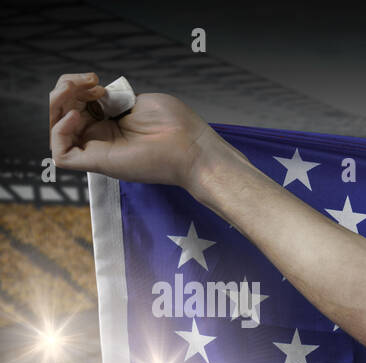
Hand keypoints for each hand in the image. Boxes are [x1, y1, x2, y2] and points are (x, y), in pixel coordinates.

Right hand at [49, 72, 219, 189]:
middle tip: (91, 83)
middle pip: (63, 113)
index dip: (77, 86)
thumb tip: (97, 95)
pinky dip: (59, 131)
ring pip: (57, 130)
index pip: (77, 103)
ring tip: (79, 91)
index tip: (97, 80)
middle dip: (66, 90)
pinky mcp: (98, 164)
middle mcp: (101, 136)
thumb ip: (114, 98)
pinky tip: (76, 117)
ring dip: (58, 104)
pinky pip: (62, 153)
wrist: (192, 147)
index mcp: (111, 122)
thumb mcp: (139, 101)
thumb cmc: (177, 125)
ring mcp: (99, 150)